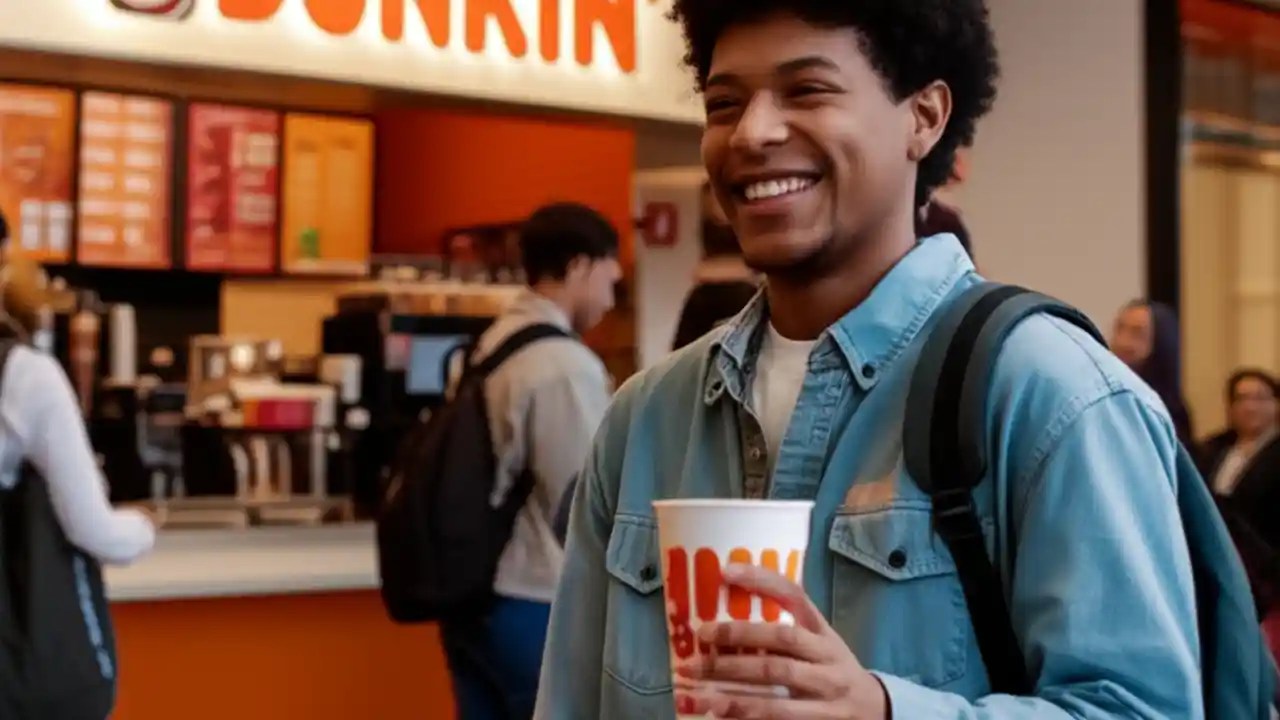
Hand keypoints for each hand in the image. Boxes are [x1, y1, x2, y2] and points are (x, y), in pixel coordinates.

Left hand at [673, 563, 888, 719]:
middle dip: (737, 638)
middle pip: (781, 642)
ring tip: (691, 688)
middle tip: (700, 636)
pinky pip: (779, 719)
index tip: (726, 571)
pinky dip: (746, 717)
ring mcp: (828, 694)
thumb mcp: (819, 642)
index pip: (795, 596)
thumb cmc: (832, 670)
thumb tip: (722, 611)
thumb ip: (784, 629)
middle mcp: (828, 658)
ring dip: (729, 692)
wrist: (876, 712)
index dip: (762, 580)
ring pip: (776, 688)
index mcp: (823, 631)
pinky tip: (718, 713)